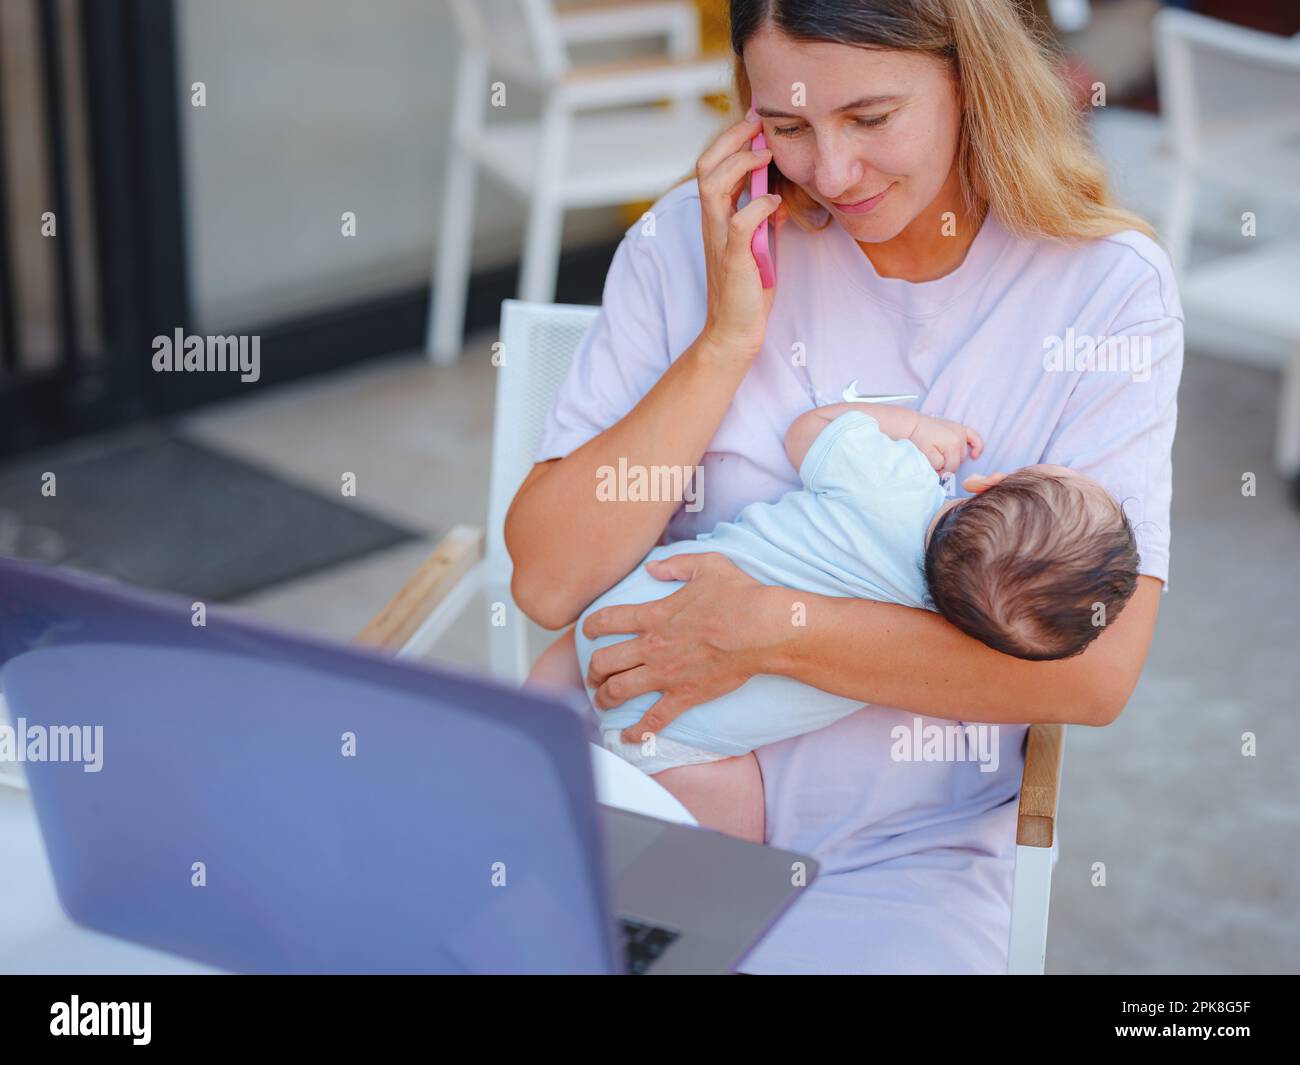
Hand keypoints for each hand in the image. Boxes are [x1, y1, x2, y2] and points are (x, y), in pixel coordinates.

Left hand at [581, 552, 769, 741]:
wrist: (762, 630)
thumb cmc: (739, 596)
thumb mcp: (707, 565)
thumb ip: (675, 564)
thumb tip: (653, 567)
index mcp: (653, 615)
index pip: (606, 621)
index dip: (589, 627)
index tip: (586, 632)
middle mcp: (652, 646)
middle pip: (603, 662)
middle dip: (592, 670)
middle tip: (593, 674)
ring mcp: (665, 675)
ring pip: (618, 691)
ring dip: (604, 698)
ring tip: (602, 702)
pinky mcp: (683, 696)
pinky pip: (653, 720)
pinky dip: (637, 732)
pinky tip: (627, 739)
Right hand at [696, 110, 788, 360]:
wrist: (735, 331)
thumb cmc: (747, 290)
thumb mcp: (758, 246)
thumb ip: (762, 220)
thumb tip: (776, 196)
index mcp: (717, 217)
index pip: (712, 166)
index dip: (730, 139)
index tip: (755, 120)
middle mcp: (712, 224)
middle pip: (705, 166)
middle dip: (731, 139)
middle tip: (758, 124)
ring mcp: (720, 240)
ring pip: (713, 187)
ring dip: (739, 164)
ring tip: (765, 154)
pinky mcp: (733, 260)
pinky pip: (740, 224)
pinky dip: (758, 208)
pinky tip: (775, 203)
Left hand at [908, 414, 982, 474]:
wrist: (914, 425)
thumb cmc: (918, 440)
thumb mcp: (926, 455)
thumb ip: (937, 465)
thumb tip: (945, 472)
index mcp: (952, 444)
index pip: (952, 467)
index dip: (943, 472)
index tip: (934, 470)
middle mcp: (960, 437)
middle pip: (958, 461)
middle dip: (948, 464)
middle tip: (936, 463)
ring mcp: (961, 431)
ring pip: (963, 453)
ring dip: (955, 457)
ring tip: (942, 456)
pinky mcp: (961, 428)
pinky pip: (975, 438)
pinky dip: (977, 446)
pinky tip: (974, 455)